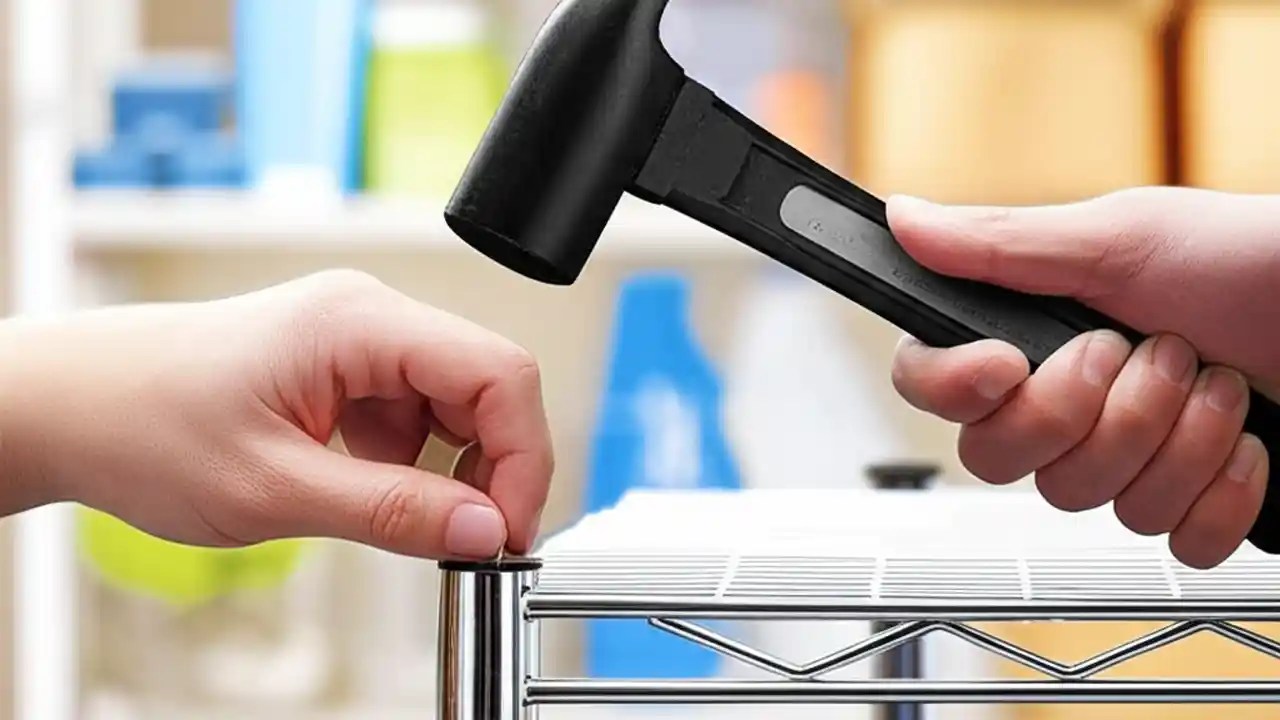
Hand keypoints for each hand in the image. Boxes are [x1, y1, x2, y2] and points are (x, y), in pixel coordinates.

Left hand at [0, 270, 553, 560]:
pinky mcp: (343, 368)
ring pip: (454, 405)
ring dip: (453, 471)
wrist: (69, 407)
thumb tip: (487, 530)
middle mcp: (368, 317)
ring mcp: (357, 341)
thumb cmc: (141, 425)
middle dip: (495, 469)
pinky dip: (413, 465)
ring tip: (414, 523)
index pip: (497, 372)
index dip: (523, 455)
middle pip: (485, 386)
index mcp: (358, 322)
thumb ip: (392, 511)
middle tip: (476, 541)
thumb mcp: (273, 488)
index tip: (510, 529)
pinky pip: (412, 416)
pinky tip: (374, 494)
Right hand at [886, 187, 1279, 568]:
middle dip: (1092, 411)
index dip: (951, 387)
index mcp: (1033, 338)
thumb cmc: (1250, 260)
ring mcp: (1127, 461)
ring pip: (1093, 502)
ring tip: (1216, 378)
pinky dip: (1219, 495)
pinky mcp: (1191, 505)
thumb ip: (1003, 243)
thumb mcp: (1122, 237)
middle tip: (1151, 349)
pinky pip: (1173, 542)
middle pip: (1002, 460)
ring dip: (1173, 438)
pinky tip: (1246, 443)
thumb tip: (902, 218)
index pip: (929, 386)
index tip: (1006, 362)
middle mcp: (1067, 405)